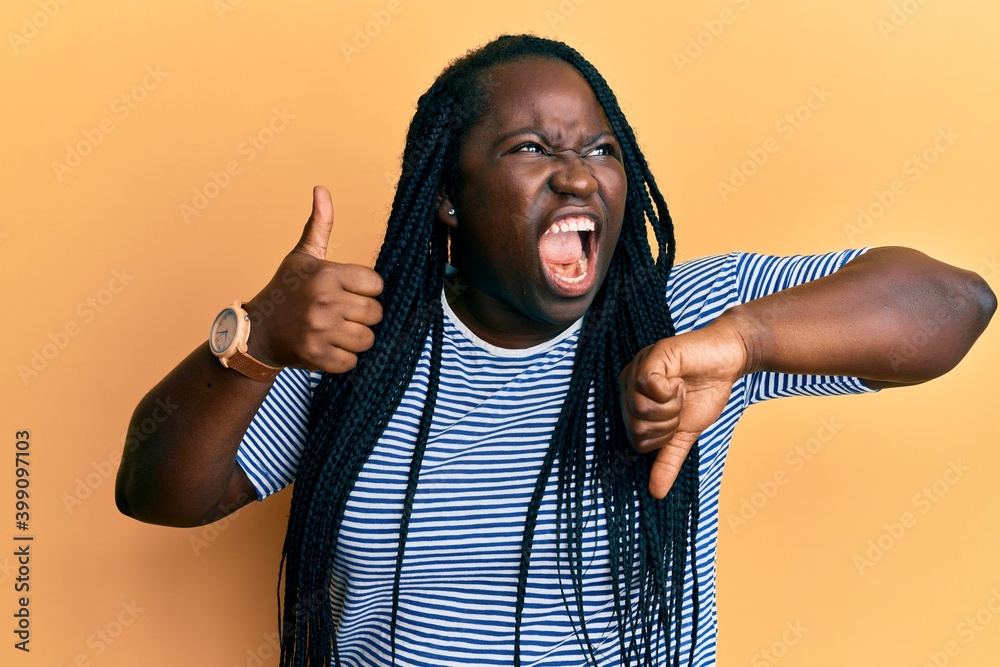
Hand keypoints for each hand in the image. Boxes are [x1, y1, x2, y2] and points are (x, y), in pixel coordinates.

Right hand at [244, 186, 383, 372]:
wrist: (256, 332)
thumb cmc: (285, 290)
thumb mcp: (301, 256)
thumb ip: (319, 225)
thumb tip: (321, 189)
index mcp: (326, 274)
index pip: (376, 284)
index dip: (366, 290)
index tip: (349, 292)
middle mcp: (324, 301)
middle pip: (376, 313)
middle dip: (363, 316)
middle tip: (343, 314)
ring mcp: (320, 330)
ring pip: (368, 339)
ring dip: (356, 338)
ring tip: (337, 331)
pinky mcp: (316, 356)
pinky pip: (352, 361)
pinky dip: (344, 358)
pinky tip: (328, 347)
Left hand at [618, 318, 748, 498]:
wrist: (729, 361)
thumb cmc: (704, 392)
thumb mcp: (685, 433)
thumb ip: (668, 460)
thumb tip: (656, 494)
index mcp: (631, 402)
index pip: (636, 440)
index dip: (663, 437)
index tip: (678, 418)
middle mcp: (628, 384)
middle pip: (637, 428)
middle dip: (668, 424)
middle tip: (680, 404)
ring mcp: (638, 368)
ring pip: (641, 410)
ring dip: (671, 407)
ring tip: (680, 390)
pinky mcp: (652, 356)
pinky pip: (648, 386)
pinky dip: (671, 391)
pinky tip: (679, 380)